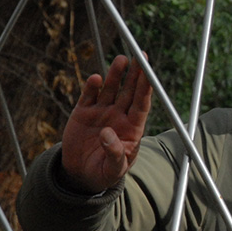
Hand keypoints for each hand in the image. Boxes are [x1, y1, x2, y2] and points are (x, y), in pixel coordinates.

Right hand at [60, 54, 152, 193]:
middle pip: (129, 91)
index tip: (150, 72)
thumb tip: (107, 133)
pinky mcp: (83, 112)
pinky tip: (96, 78)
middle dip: (136, 74)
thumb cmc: (104, 173)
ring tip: (121, 60)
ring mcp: (101, 112)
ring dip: (116, 75)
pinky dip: (92, 86)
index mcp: (132, 128)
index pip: (142, 103)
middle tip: (140, 55)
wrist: (81, 175)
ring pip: (111, 89)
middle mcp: (119, 116)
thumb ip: (114, 153)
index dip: (146, 87)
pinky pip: (89, 96)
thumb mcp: (113, 169)